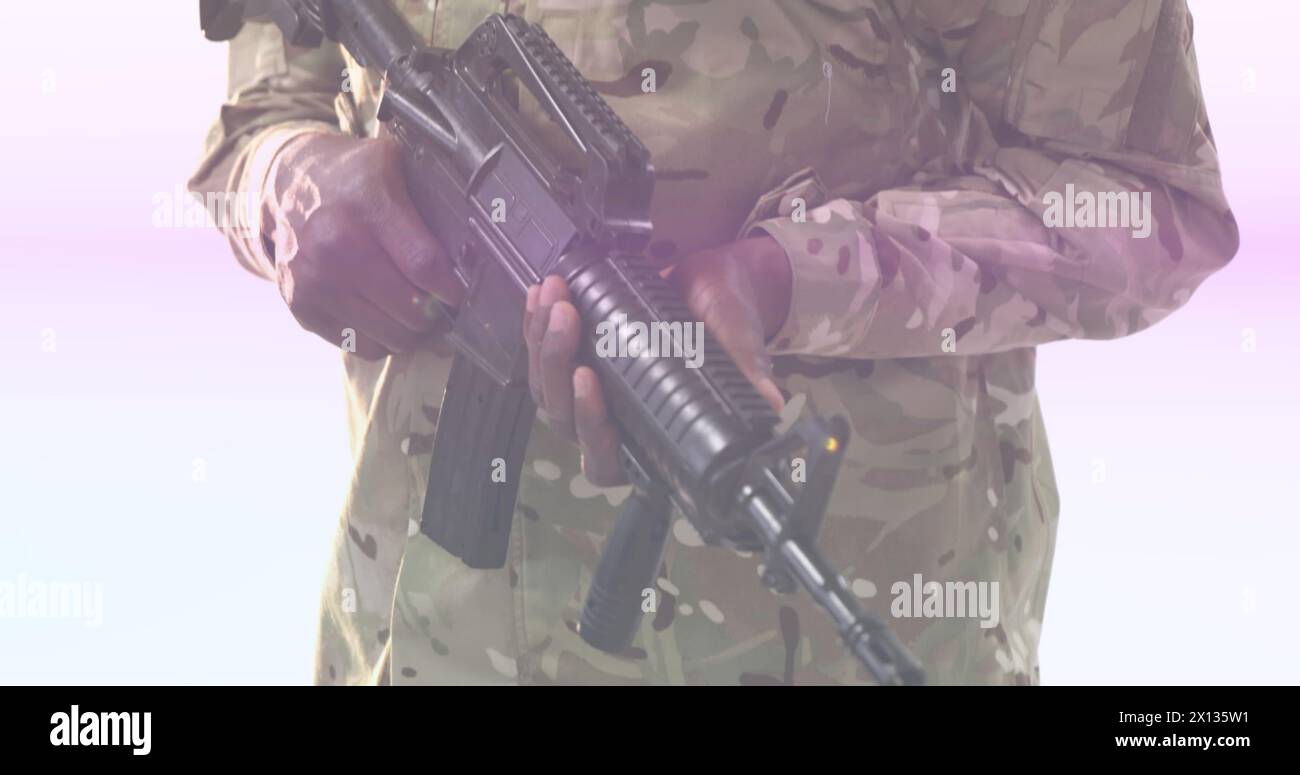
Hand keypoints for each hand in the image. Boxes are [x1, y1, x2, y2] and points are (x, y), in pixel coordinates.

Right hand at [263, 133, 462, 359]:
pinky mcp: (301, 307)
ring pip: (391, 337)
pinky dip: (382, 339)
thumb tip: (482, 237)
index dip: (452, 288)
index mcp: (367, 208)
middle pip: (412, 312)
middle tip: (443, 306)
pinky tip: (386, 317)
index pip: (424, 266)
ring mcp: (315, 283)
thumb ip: (432, 197)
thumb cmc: (353, 175)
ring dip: (413, 332)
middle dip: (437, 314)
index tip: (461, 292)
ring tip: (418, 314)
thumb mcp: (394, 163)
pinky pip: (361, 347)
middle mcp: (336, 249)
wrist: (285, 182)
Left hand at [523, 236, 791, 485]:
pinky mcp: (575, 359)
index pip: (608, 461)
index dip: (591, 429)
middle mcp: (616, 421)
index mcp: (653, 433)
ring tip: (555, 295)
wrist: (714, 277)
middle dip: (556, 365)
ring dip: (542, 342)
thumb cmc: (726, 313)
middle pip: (564, 420)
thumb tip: (772, 403)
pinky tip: (540, 294)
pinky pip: (541, 356)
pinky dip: (535, 324)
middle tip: (568, 316)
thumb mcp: (737, 334)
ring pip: (545, 388)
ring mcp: (590, 392)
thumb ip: (746, 367)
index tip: (588, 379)